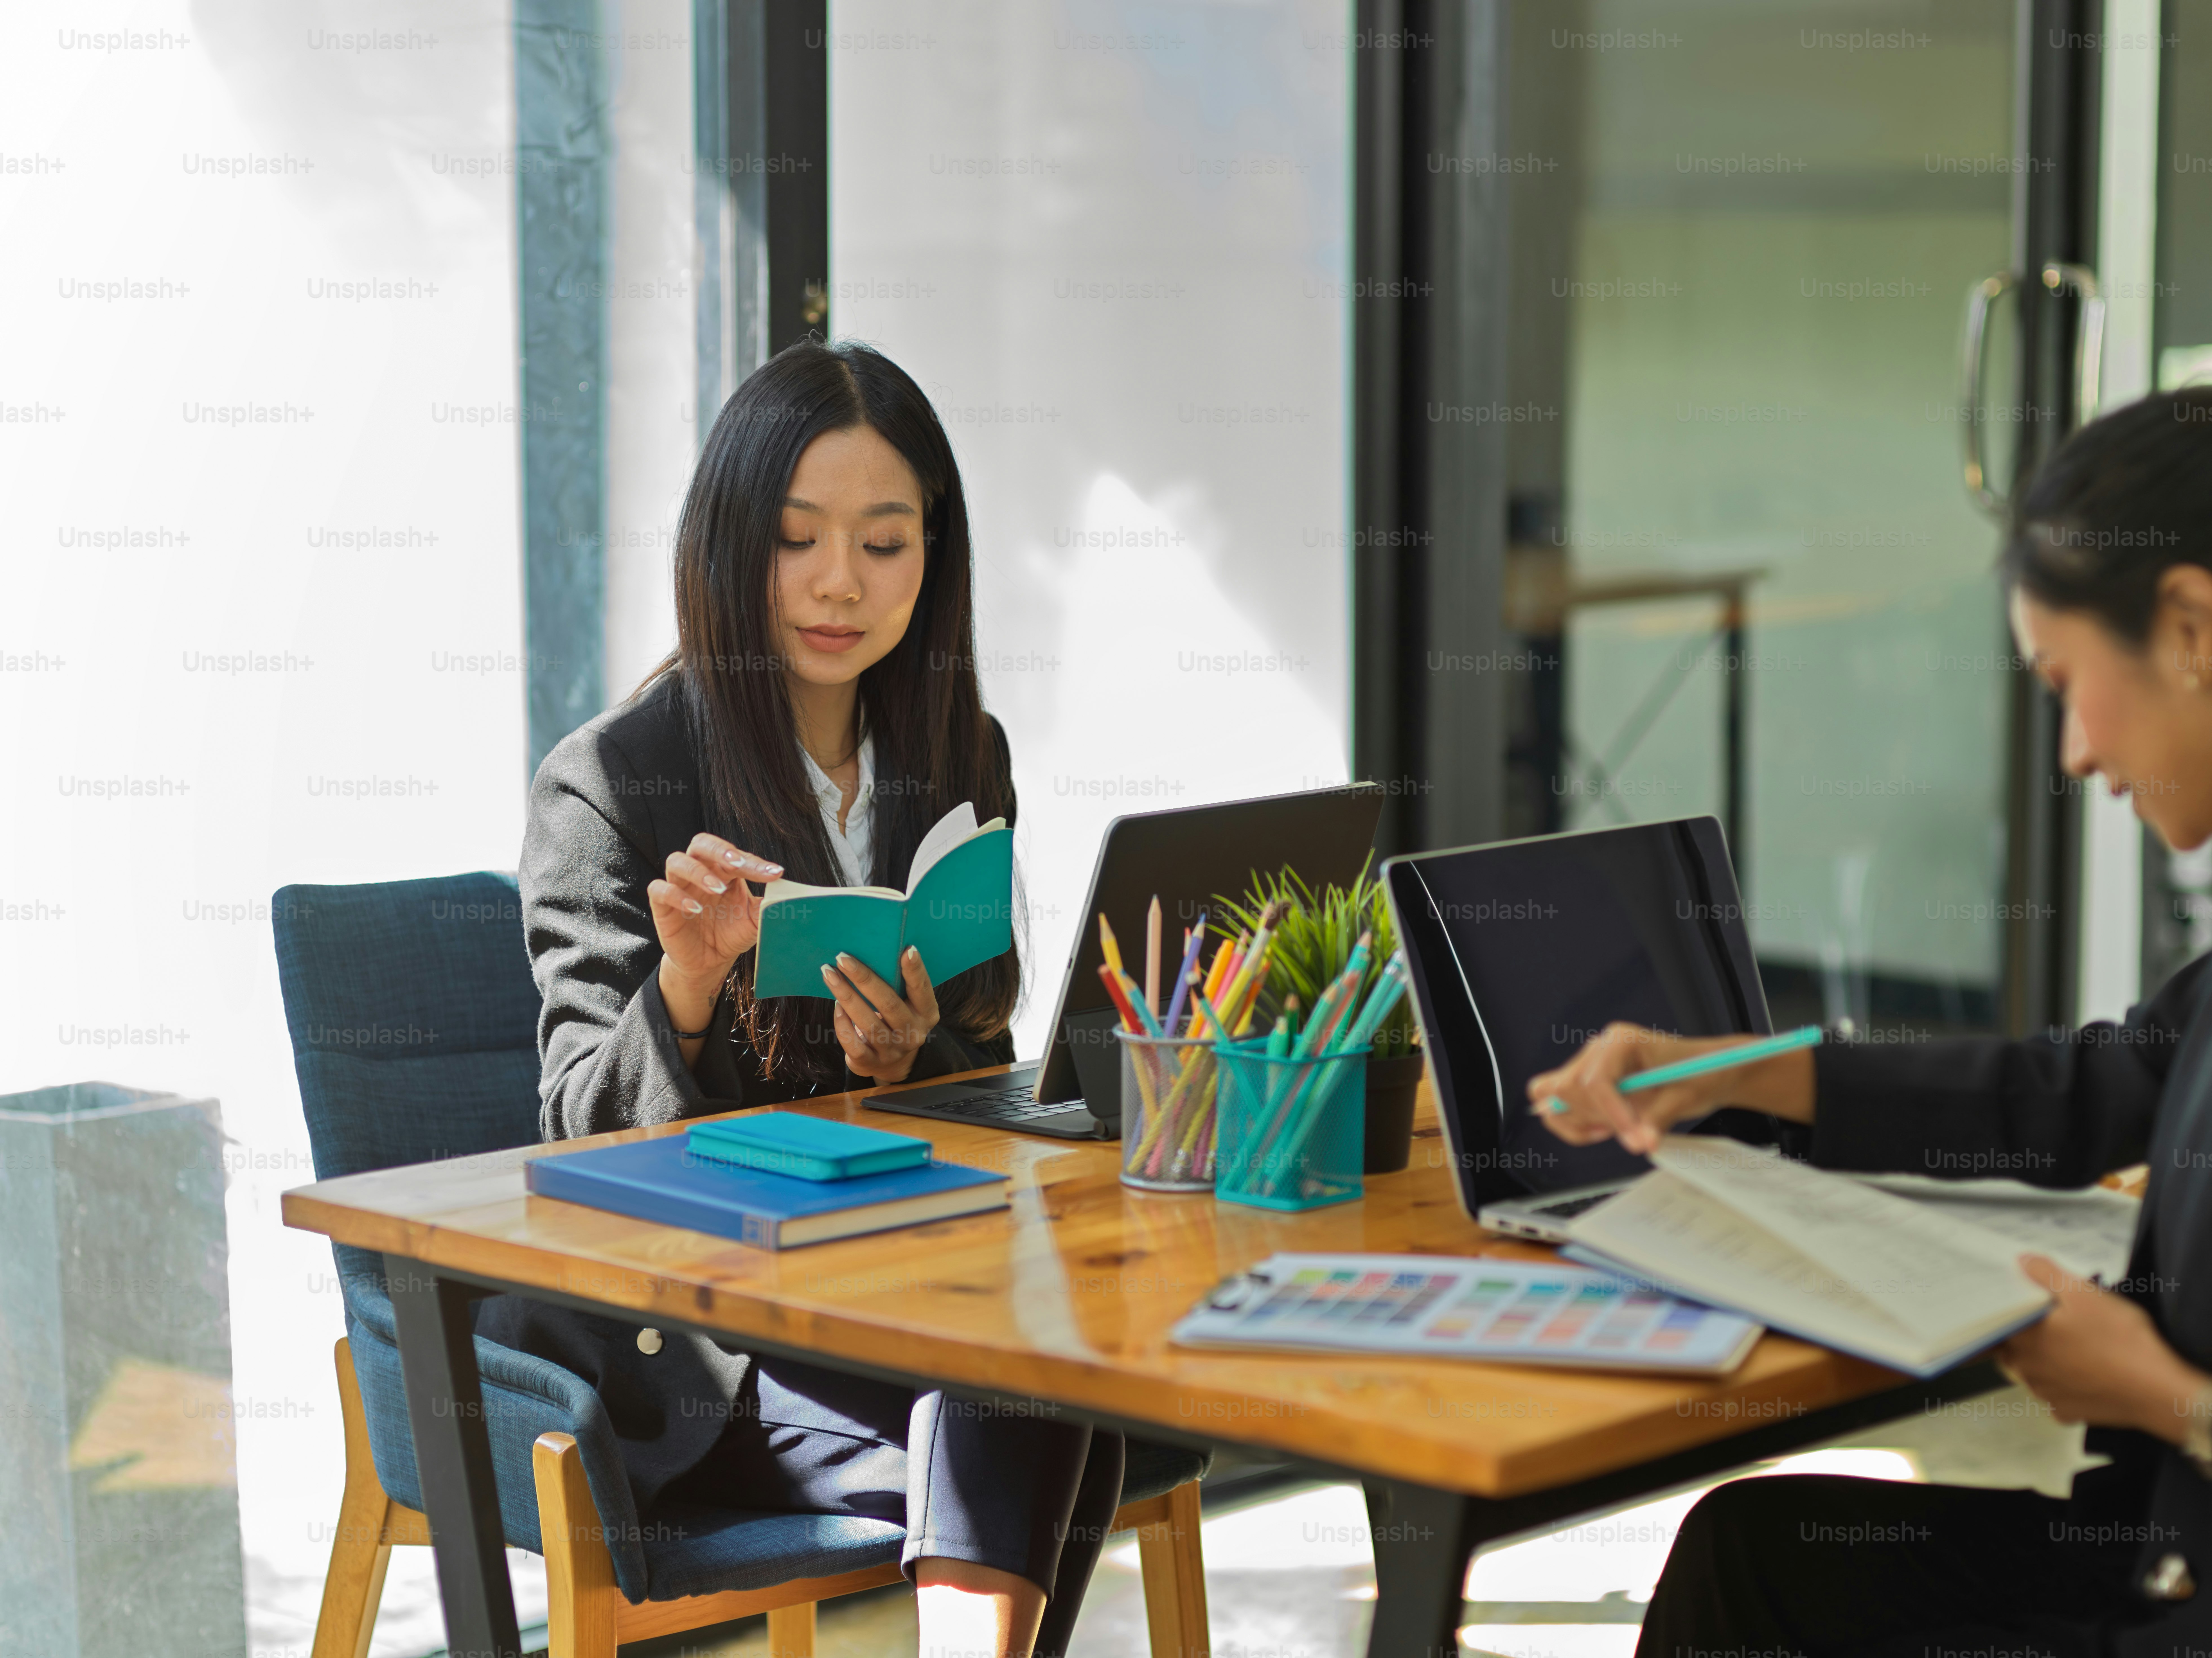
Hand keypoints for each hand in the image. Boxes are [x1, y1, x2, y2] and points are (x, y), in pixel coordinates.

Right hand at [649, 833, 782, 1035]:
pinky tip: (694, 908)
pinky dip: (675, 895)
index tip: (775, 873)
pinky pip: (659, 890)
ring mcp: (679, 886)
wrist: (709, 962)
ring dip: (698, 871)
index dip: (755, 862)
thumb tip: (789, 892)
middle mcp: (699, 872)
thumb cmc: (731, 934)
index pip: (735, 855)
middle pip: (701, 843)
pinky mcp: (662, 906)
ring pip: (676, 861)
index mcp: (723, 870)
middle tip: (737, 864)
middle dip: (719, 850)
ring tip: (718, 889)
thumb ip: (769, 904)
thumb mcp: (755, 920)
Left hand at [822, 947, 940, 1082]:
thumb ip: (900, 985)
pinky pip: (852, 1041)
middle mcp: (912, 1033)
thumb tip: (875, 952)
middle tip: (843, 957)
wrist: (893, 1064)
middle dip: (864, 978)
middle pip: (888, 1004)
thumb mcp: (908, 1005)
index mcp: (927, 1014)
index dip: (915, 971)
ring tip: (830, 974)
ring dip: (846, 995)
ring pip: (867, 1022)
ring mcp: (891, 1050)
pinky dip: (842, 1022)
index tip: (906, 950)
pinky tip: (836, 1004)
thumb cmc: (897, 1019)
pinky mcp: (869, 1063)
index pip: (922, 990)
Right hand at [1525, 1023, 1813, 1154]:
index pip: (1596, 1081)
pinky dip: (1573, 1124)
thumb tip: (1642, 1143)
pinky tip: (1604, 1129)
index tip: (1633, 1141)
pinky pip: (1556, 1105)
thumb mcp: (1685, 1097)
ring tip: (1614, 1130)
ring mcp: (1588, 1065)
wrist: (1706, 1072)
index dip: (1611, 1115)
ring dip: (1579, 1122)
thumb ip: (1658, 1119)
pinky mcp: (1585, 1083)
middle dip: (1597, 1119)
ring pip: (1552, 1097)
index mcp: (1621, 1041)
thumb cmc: (1699, 1073)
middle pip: (1567, 1088)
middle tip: (1630, 1133)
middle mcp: (1598, 1049)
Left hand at [1997, 1254, 2207, 1437]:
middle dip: (2022, 1337)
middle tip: (2047, 1324)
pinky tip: (2083, 1375)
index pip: (1995, 1327)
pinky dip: (2065, 1386)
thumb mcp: (2084, 1293)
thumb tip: (2021, 1262)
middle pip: (2011, 1350)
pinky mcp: (2069, 1414)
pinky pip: (2057, 1397)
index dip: (2001, 1316)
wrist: (2158, 1390)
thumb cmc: (2118, 1338)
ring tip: (2069, 1347)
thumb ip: (2047, 1274)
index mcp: (2023, 1340)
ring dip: (2043, 1361)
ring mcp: (2047, 1396)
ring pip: (2033, 1374)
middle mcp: (2026, 1371)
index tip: (2011, 1309)